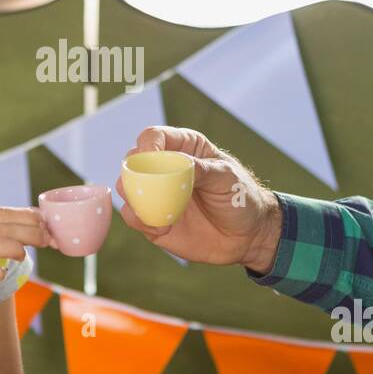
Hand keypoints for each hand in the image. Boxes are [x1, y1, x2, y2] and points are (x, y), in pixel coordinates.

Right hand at [0, 207, 49, 315]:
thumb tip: (35, 219)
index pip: (0, 213)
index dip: (26, 216)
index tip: (43, 222)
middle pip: (4, 228)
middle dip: (31, 232)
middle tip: (46, 239)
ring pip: (1, 245)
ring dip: (20, 250)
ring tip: (23, 256)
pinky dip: (3, 272)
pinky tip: (2, 272)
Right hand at [116, 126, 280, 268]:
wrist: (246, 237)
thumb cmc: (240, 198)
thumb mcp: (227, 178)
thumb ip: (201, 169)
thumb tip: (177, 166)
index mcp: (182, 148)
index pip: (154, 137)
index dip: (148, 145)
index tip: (152, 160)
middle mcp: (163, 168)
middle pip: (132, 161)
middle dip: (135, 175)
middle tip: (152, 190)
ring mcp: (156, 194)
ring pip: (126, 188)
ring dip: (135, 199)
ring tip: (159, 211)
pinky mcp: (152, 219)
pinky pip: (132, 216)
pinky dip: (141, 221)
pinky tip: (163, 228)